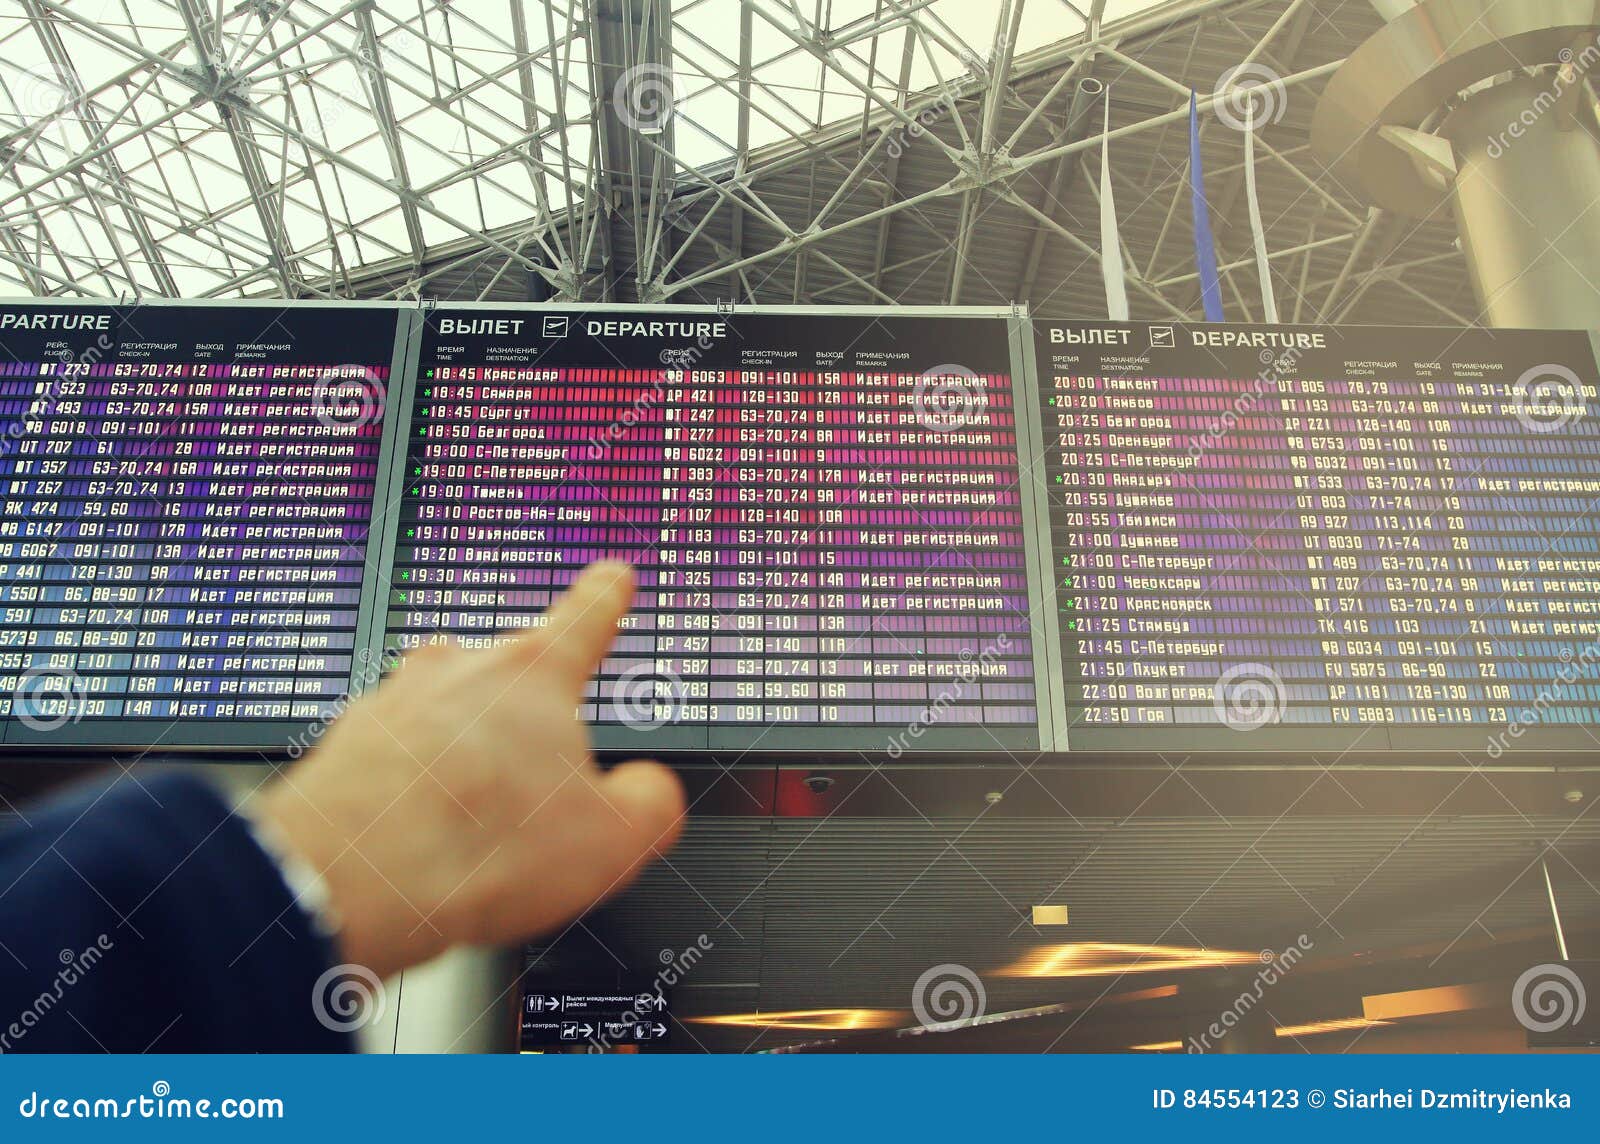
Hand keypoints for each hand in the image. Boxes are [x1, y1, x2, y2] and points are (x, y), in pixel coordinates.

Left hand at [256, 561, 684, 979]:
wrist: (346, 883)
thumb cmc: (474, 849)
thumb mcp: (614, 841)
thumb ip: (650, 801)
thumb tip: (648, 791)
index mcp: (534, 675)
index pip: (586, 614)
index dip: (607, 595)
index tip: (612, 577)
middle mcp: (459, 670)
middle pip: (511, 678)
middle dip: (528, 724)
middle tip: (540, 794)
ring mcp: (395, 702)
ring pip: (449, 721)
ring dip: (467, 762)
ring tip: (476, 833)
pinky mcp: (345, 747)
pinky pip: (397, 762)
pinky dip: (414, 795)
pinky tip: (423, 847)